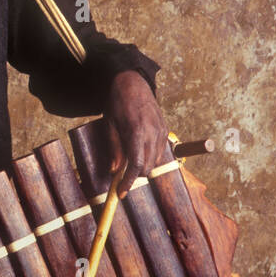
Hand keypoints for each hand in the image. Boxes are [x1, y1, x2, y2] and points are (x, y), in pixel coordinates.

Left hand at [103, 70, 169, 197]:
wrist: (132, 83)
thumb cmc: (118, 103)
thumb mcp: (110, 126)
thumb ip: (114, 149)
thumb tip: (115, 171)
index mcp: (137, 132)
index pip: (136, 165)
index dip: (128, 182)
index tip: (121, 192)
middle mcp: (153, 133)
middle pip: (147, 167)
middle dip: (134, 175)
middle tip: (121, 176)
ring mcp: (162, 131)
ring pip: (154, 162)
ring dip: (142, 166)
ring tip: (129, 161)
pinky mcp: (165, 130)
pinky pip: (160, 152)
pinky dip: (150, 157)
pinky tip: (139, 151)